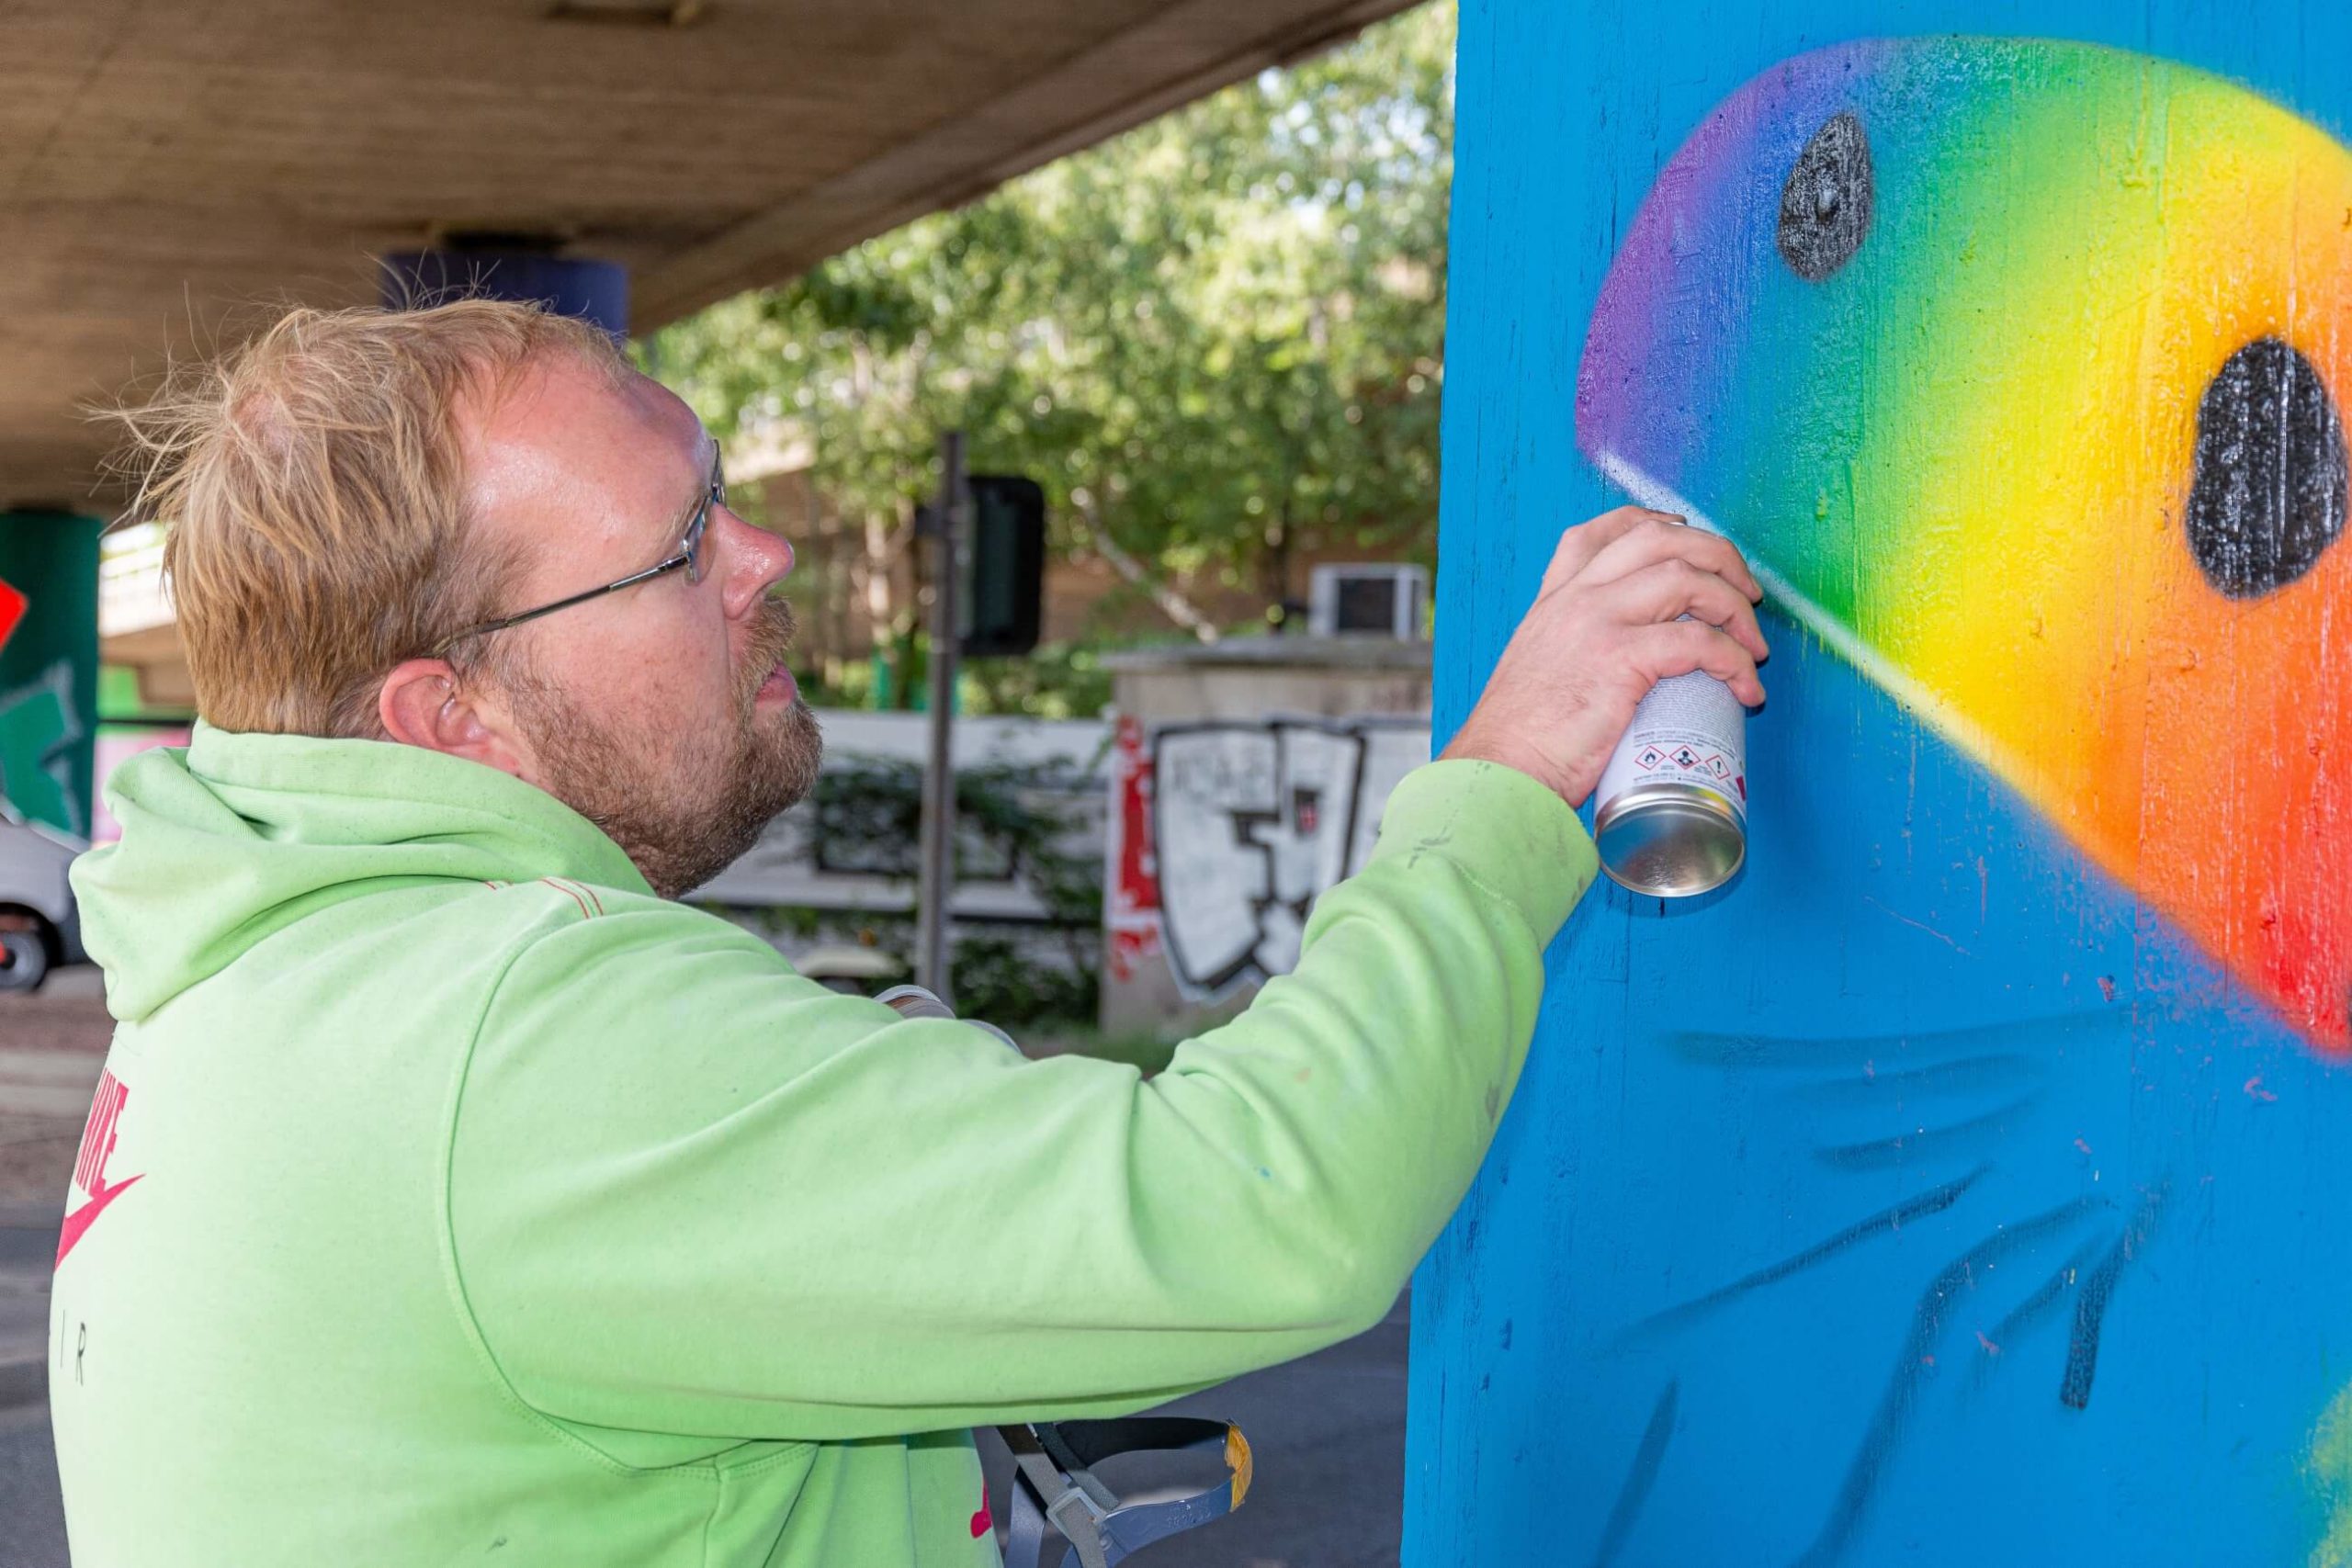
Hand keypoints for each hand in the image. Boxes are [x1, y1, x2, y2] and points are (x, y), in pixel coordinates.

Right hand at [1440, 506, 1770, 807]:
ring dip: (1735, 609)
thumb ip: (1572, 652)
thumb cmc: (1521, 740)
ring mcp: (1596, 623)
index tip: (1689, 538)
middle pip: (1661, 539)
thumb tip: (1622, 668)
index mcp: (1554, 600)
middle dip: (1719, 556)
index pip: (1603, 533)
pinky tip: (1745, 686)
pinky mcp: (1619, 659)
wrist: (1500, 770)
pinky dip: (1734, 661)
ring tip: (1752, 646)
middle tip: (1747, 594)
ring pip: (1687, 578)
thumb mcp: (1538, 671)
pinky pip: (1698, 641)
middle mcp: (1575, 599)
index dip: (1657, 523)